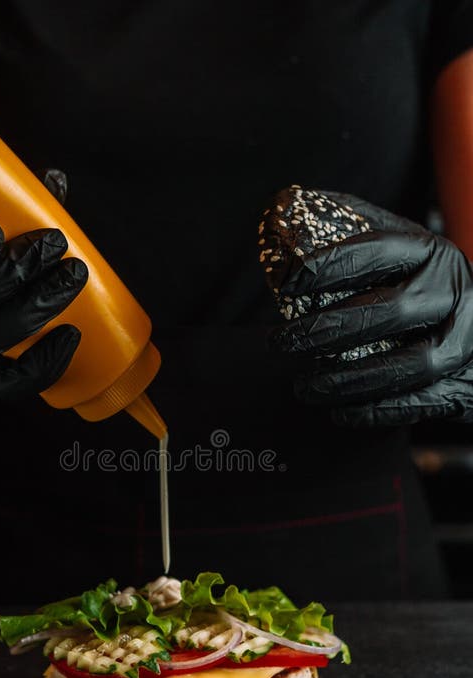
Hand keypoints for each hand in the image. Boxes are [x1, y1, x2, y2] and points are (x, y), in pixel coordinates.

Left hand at [267, 190, 472, 426]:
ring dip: (347, 380)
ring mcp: (463, 338)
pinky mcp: (464, 382)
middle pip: (385, 311)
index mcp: (428, 250)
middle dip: (324, 331)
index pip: (373, 251)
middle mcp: (450, 290)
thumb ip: (351, 228)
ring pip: (406, 365)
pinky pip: (419, 402)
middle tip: (280, 344)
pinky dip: (376, 411)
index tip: (284, 284)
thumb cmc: (422, 286)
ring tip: (303, 388)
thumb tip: (282, 207)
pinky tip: (339, 413)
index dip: (325, 267)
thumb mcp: (398, 249)